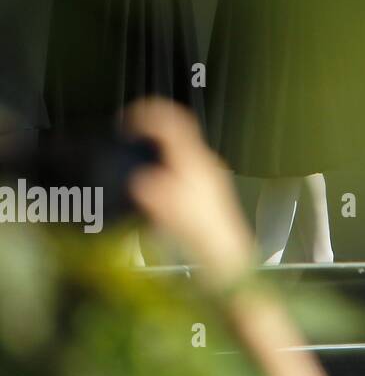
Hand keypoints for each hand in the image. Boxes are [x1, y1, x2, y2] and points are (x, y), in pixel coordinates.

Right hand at [124, 99, 253, 280]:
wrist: (228, 261)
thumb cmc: (205, 238)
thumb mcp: (175, 215)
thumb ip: (157, 195)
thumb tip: (140, 181)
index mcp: (197, 163)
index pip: (174, 123)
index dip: (149, 115)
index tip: (126, 121)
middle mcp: (206, 165)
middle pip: (176, 135)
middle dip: (148, 134)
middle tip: (126, 141)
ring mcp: (208, 177)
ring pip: (178, 153)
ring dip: (155, 153)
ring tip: (133, 164)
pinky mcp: (207, 193)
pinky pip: (181, 170)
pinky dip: (162, 170)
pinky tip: (151, 190)